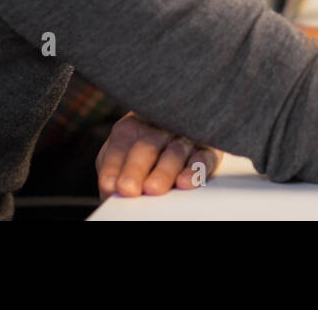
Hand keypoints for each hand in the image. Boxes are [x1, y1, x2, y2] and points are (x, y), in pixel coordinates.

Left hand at [96, 112, 219, 199]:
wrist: (182, 137)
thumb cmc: (144, 154)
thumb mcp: (122, 157)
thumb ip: (114, 169)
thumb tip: (109, 188)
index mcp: (132, 128)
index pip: (121, 144)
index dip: (114, 166)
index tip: (110, 186)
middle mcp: (159, 128)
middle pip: (147, 146)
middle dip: (136, 169)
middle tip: (129, 189)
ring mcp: (185, 137)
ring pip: (175, 152)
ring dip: (164, 172)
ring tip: (153, 189)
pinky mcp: (208, 149)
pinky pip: (203, 158)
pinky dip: (194, 170)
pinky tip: (184, 182)